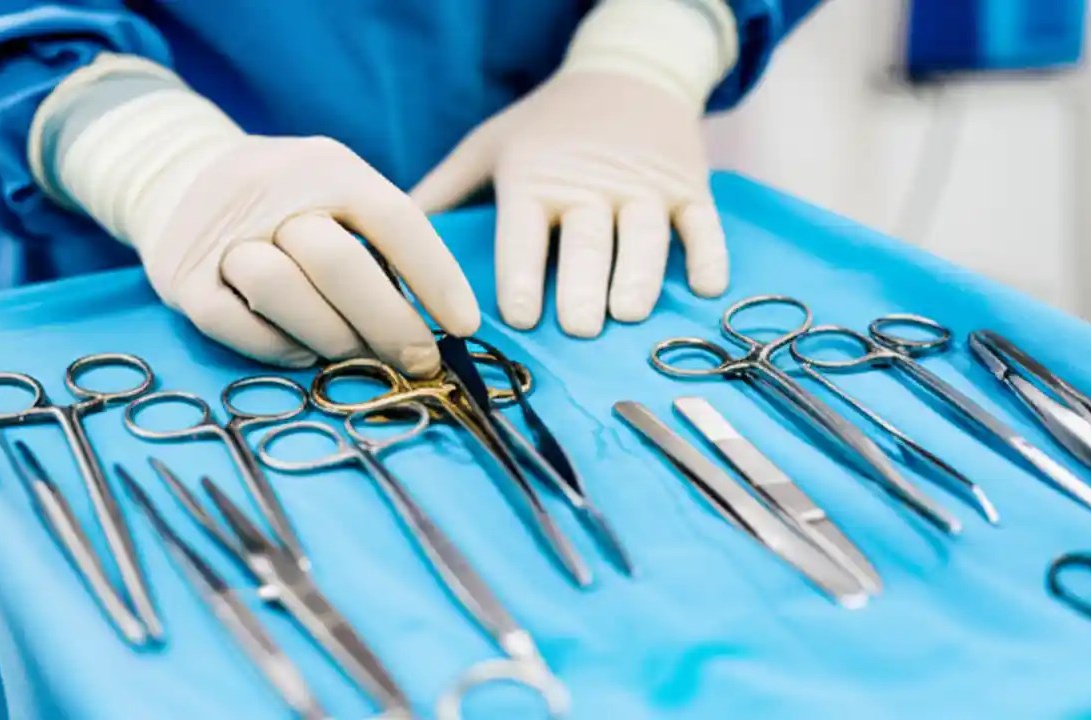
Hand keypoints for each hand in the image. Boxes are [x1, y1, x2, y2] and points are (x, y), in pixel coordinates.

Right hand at [144, 136, 479, 374]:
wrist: (177, 174)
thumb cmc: (287, 202)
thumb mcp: (337, 194)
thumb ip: (382, 243)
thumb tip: (443, 323)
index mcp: (327, 166)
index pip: (394, 219)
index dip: (436, 277)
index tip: (466, 326)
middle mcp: (272, 191)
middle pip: (340, 263)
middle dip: (390, 323)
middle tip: (419, 361)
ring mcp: (222, 233)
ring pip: (281, 290)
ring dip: (330, 335)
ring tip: (355, 354)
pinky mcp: (182, 277)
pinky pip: (231, 323)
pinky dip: (275, 347)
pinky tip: (303, 353)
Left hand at [412, 71, 727, 337]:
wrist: (628, 72)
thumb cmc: (546, 125)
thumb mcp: (489, 145)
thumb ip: (445, 194)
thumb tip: (383, 246)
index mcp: (535, 177)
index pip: (525, 229)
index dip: (524, 271)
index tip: (522, 315)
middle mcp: (590, 182)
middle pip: (587, 237)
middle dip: (583, 282)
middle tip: (580, 327)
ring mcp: (645, 185)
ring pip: (645, 233)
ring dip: (639, 273)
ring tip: (629, 313)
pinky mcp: (689, 186)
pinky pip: (702, 222)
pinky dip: (708, 252)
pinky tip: (707, 287)